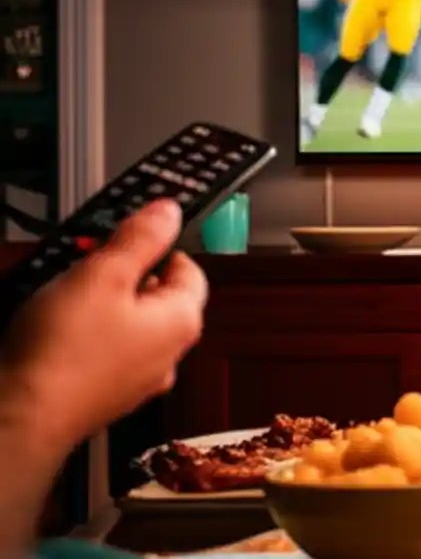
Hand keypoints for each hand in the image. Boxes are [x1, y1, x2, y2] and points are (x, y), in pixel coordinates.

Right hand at [0, 200, 206, 450]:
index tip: (124, 236)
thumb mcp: (103, 274)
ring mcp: (140, 378)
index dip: (156, 246)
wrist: (22, 417)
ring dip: (101, 303)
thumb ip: (141, 239)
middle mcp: (170, 353)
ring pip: (129, 323)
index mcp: (182, 322)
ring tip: (65, 294)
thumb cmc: (63, 352)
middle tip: (85, 264)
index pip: (189, 268)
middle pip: (157, 296)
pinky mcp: (108, 393)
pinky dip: (87, 334)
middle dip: (123, 274)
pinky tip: (57, 329)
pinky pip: (106, 350)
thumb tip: (169, 212)